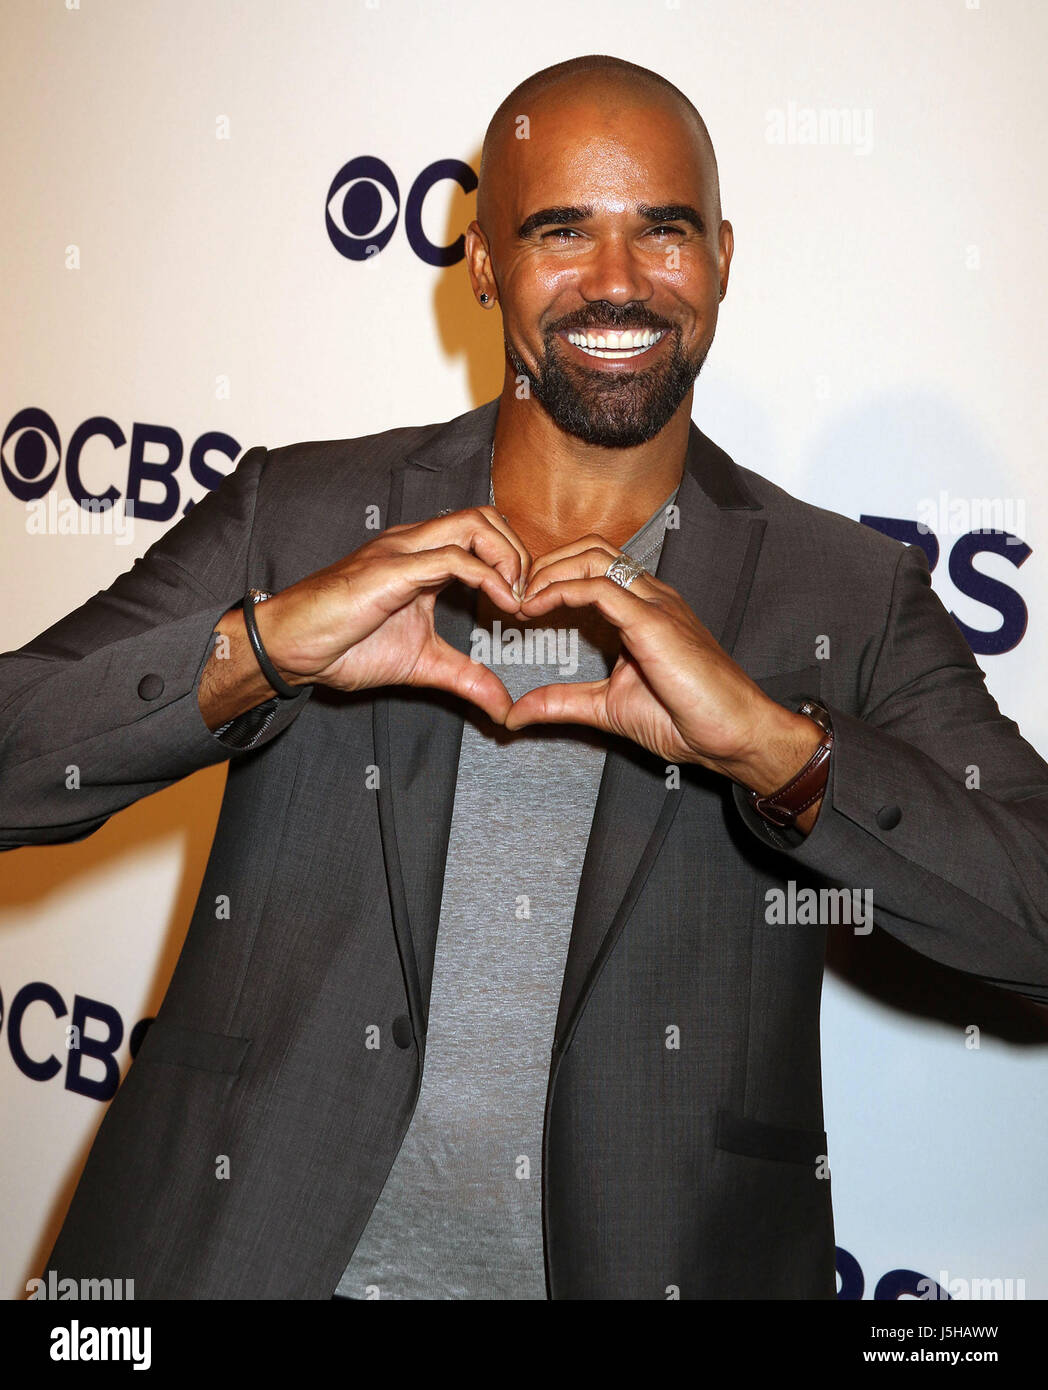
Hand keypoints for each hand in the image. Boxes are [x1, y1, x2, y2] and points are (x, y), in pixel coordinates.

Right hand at [255, 507, 530, 723]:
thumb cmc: (344, 646)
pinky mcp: (392, 569)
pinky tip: (500, 606)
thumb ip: (467, 678)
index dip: (515, 562)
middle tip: (526, 598)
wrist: (291, 648)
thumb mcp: (423, 665)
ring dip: (509, 559)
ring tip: (515, 600)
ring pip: (474, 523)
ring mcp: (403, 552)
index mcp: (423, 558)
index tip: (526, 605)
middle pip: (487, 516)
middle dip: (520, 553)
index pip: (484, 533)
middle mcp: (416, 544)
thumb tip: (503, 707)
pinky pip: (452, 558)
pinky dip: (488, 578)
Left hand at [503, 534, 822, 798]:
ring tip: (520, 599)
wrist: (733, 734)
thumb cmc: (688, 717)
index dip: (551, 576)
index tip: (519, 605)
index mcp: (643, 609)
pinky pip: (598, 588)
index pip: (592, 566)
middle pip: (589, 548)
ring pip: (591, 556)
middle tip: (512, 594)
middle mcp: (650, 596)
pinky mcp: (653, 620)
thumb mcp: (607, 708)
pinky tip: (535, 609)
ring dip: (546, 572)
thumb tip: (517, 712)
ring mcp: (654, 603)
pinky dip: (559, 591)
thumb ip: (562, 703)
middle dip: (543, 564)